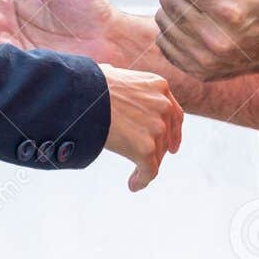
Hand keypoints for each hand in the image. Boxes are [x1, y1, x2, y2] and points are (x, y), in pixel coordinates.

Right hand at [99, 63, 182, 190]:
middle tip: (147, 161)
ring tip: (135, 176)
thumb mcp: (116, 74)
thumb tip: (111, 76)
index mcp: (159, 86)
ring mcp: (157, 128)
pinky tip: (133, 185)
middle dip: (157, 151)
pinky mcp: (147, 148)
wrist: (83, 95)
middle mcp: (163, 106)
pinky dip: (142, 180)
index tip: (172, 148)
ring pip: (157, 155)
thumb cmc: (90, 84)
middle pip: (166, 137)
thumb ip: (123, 84)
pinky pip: (149, 171)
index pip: (175, 114)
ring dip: (146, 166)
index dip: (174, 133)